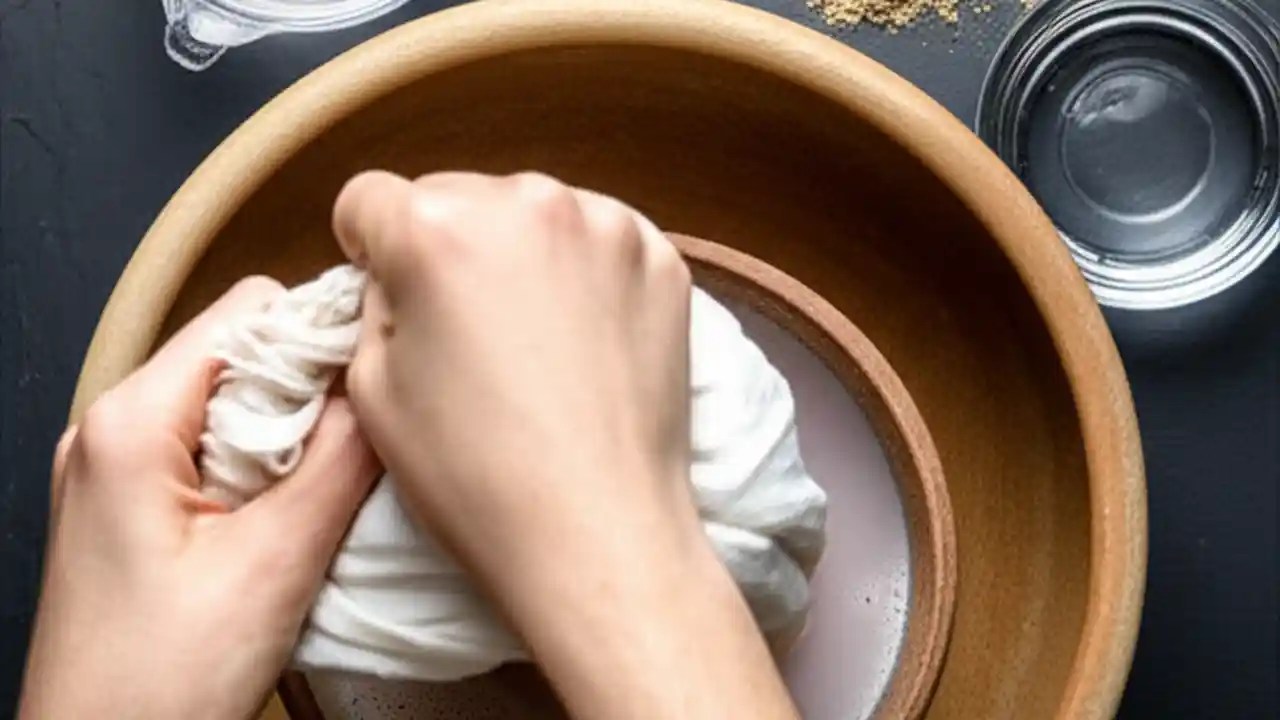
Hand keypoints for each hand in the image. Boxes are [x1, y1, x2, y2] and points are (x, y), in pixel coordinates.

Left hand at [20, 279, 379, 719]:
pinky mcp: (136, 514)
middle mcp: (113, 434)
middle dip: (315, 392)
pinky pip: (217, 456)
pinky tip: (297, 522)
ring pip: (235, 408)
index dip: (324, 331)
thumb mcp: (271, 567)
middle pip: (242, 355)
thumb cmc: (150, 690)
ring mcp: (120, 475)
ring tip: (332, 495)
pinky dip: (270, 474)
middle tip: (367, 447)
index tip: (383, 372)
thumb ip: (338, 463)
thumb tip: (384, 387)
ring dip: (298, 438)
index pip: (250, 313)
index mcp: (130, 424)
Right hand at [333, 171, 798, 719]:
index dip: (367, 249)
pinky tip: (583, 341)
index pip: (370, 199)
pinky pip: (598, 240)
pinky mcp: (663, 257)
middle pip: (456, 197)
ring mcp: (607, 225)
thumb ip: (375, 303)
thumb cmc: (473, 476)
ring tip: (532, 340)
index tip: (388, 293)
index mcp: (436, 229)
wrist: (599, 534)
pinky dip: (583, 273)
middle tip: (464, 328)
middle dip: (446, 246)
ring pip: (532, 212)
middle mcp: (526, 201)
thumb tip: (398, 276)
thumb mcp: (373, 389)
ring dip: (519, 253)